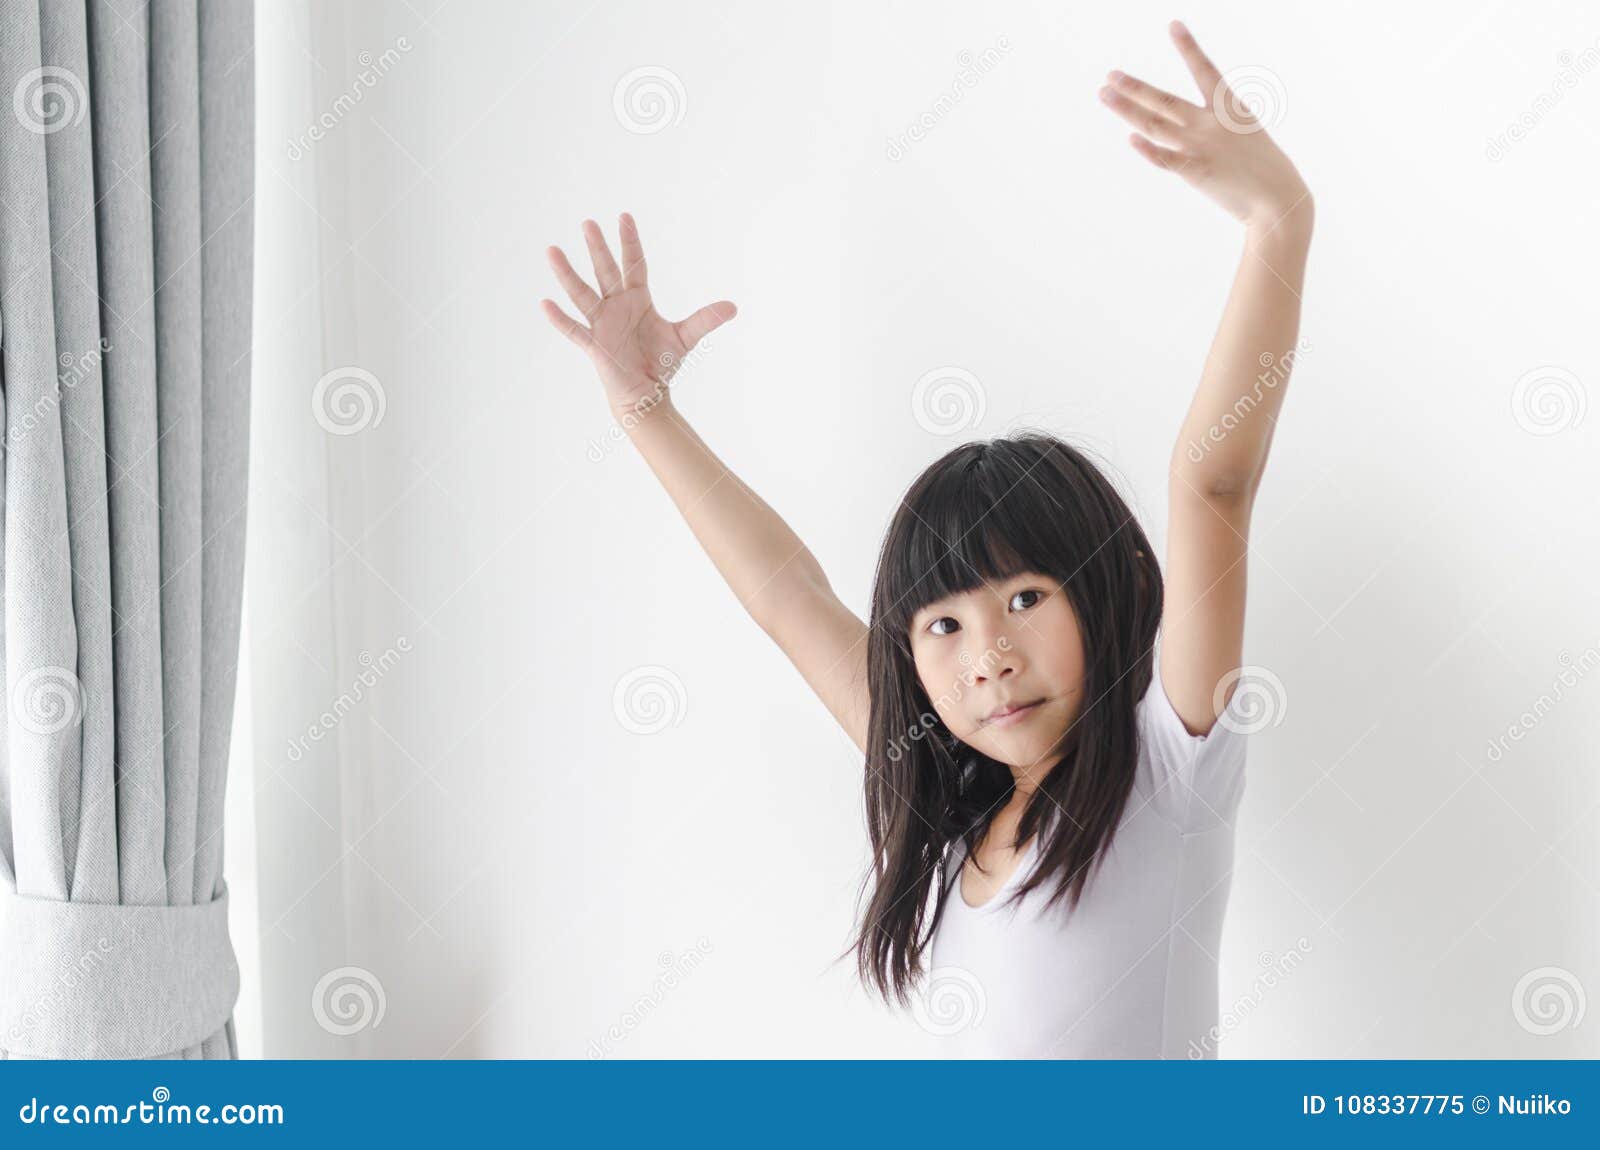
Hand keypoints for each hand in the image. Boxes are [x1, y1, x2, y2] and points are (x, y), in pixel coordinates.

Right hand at [542, 214, 736, 415]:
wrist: (646, 394)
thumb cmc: (662, 364)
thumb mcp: (685, 338)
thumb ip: (704, 320)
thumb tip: (733, 307)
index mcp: (637, 299)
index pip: (633, 264)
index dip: (630, 242)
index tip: (624, 216)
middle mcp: (616, 306)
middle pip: (605, 272)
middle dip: (598, 248)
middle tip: (588, 223)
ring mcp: (602, 324)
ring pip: (583, 294)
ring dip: (568, 274)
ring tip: (552, 250)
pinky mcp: (594, 345)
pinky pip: (574, 330)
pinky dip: (559, 318)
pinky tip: (545, 303)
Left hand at [1098, 21, 1310, 232]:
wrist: (1278, 200)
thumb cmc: (1263, 170)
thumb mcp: (1243, 135)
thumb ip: (1213, 129)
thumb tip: (1195, 131)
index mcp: (1229, 108)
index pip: (1204, 70)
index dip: (1188, 48)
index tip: (1173, 25)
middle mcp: (1210, 123)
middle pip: (1163, 100)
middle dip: (1134, 87)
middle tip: (1109, 76)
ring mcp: (1200, 146)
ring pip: (1154, 124)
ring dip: (1126, 109)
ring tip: (1104, 94)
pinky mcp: (1195, 171)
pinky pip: (1164, 158)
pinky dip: (1147, 150)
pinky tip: (1130, 139)